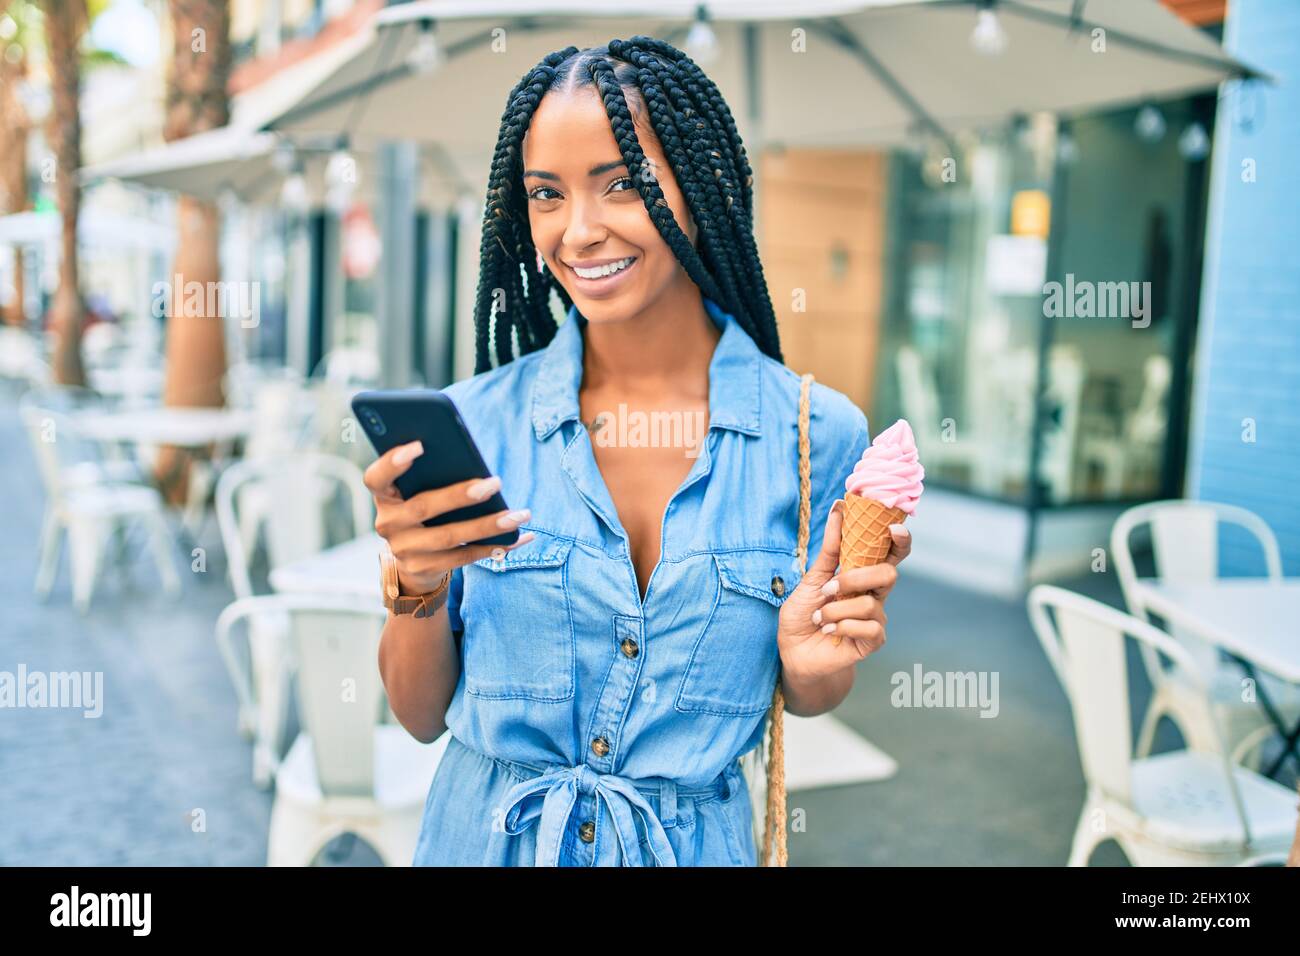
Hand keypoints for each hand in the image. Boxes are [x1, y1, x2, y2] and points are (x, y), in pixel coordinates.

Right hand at [364, 440, 533, 593]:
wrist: (414, 561)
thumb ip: (432, 475)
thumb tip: (471, 458)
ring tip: (518, 515)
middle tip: (495, 483)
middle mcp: (389, 523)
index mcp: (385, 495)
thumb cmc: (425, 510)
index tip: (419, 445)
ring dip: (488, 525)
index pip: (376, 477)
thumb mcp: (418, 492)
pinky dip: (495, 546)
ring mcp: (405, 549)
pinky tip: (519, 536)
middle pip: (423, 507)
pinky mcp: (426, 568)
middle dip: (461, 495)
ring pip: (449, 536)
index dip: (393, 462)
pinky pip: (465, 556)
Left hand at [777, 499, 910, 680]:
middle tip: (830, 588)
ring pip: (870, 604)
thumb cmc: (805, 612)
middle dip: (856, 578)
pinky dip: (842, 627)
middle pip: (888, 575)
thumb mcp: (813, 577)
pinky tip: (828, 631)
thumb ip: (830, 546)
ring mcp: (875, 618)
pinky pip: (869, 628)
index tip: (893, 527)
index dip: (900, 540)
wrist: (794, 650)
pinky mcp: (872, 642)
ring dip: (836, 609)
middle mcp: (874, 595)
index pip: (892, 554)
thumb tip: (839, 507)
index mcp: (863, 575)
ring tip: (819, 617)